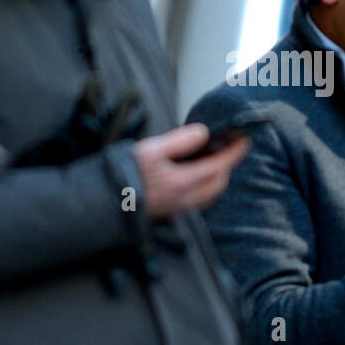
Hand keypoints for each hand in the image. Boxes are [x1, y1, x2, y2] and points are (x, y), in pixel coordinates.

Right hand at [132, 123, 249, 219]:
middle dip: (227, 163)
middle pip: (218, 182)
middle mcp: (185, 199)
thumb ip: (179, 141)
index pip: (219, 166)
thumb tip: (203, 133)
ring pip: (210, 193)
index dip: (234, 152)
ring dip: (216, 175)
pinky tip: (192, 172)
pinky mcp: (170, 210)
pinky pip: (198, 198)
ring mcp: (178, 208)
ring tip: (209, 155)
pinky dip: (204, 184)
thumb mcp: (150, 150)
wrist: (101, 202)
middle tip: (225, 144)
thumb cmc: (123, 174)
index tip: (243, 138)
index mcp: (182, 182)